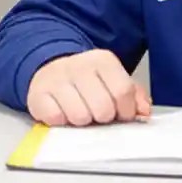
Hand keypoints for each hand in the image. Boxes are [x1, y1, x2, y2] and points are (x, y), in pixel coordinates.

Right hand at [26, 49, 150, 126]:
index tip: (120, 114)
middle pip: (103, 108)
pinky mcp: (38, 94)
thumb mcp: (112, 80)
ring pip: (80, 116)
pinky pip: (56, 119)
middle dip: (103, 117)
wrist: (48, 69)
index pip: (123, 91)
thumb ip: (133, 95)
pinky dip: (61, 122)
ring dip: (82, 122)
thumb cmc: (86, 82)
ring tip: (79, 113)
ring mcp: (57, 79)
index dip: (125, 111)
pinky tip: (62, 112)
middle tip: (97, 114)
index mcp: (102, 60)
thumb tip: (144, 111)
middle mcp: (79, 66)